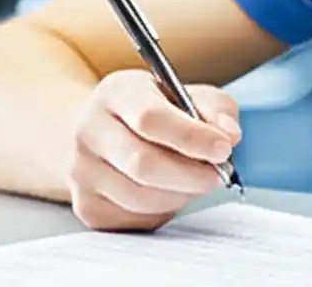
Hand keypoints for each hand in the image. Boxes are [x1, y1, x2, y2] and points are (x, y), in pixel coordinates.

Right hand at [67, 69, 241, 230]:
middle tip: (219, 175)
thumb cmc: (152, 112)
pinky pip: (135, 219)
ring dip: (180, 195)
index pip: (150, 118)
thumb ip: (214, 107)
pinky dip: (162, 211)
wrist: (101, 134)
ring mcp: (82, 171)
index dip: (192, 137)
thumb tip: (229, 135)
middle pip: (143, 163)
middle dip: (191, 175)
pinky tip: (168, 192)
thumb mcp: (184, 94)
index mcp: (116, 93)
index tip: (224, 149)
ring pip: (141, 197)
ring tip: (193, 181)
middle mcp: (89, 130)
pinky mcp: (87, 205)